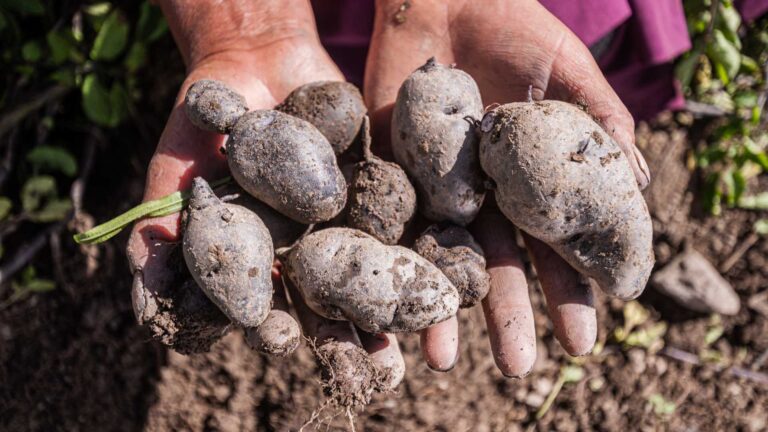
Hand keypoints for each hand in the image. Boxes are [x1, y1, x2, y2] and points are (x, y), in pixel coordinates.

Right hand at [126, 0, 403, 383]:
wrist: (257, 56)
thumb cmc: (205, 120)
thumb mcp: (175, 171)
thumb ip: (161, 234)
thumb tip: (143, 304)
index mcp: (264, 263)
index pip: (270, 310)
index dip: (274, 327)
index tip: (282, 342)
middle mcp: (311, 252)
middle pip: (333, 305)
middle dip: (353, 338)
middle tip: (375, 375)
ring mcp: (353, 223)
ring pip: (382, 274)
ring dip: (406, 307)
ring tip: (429, 339)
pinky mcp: (388, 188)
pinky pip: (416, 219)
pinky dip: (438, 243)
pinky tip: (460, 268)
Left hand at [365, 0, 650, 374]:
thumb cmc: (518, 30)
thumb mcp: (568, 73)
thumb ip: (600, 123)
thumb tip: (638, 187)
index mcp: (531, 185)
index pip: (555, 250)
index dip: (570, 294)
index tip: (582, 341)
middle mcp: (485, 198)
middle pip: (498, 267)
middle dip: (509, 317)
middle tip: (517, 370)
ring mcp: (437, 190)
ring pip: (443, 258)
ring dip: (444, 309)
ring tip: (445, 360)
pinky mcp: (392, 173)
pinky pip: (392, 225)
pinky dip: (392, 263)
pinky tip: (389, 304)